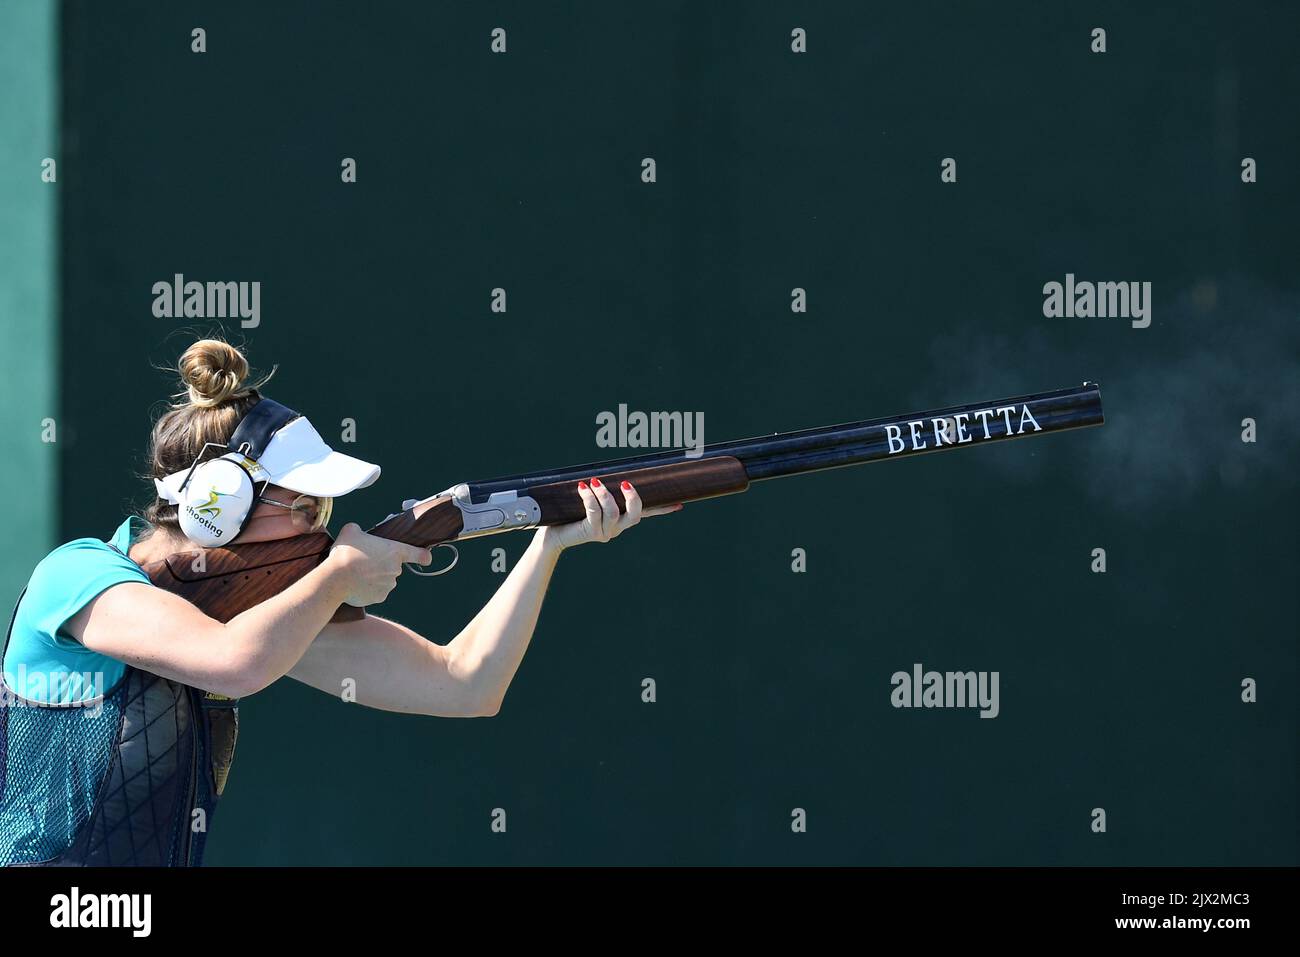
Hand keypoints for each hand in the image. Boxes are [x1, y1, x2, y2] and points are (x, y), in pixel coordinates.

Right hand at [328, 523, 433, 606]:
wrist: (335, 578)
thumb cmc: (346, 552)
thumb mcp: (351, 531)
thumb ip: (359, 530)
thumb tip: (357, 532)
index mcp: (395, 552)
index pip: (420, 555)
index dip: (423, 556)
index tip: (426, 558)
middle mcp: (396, 570)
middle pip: (393, 566)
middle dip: (382, 563)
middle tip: (365, 560)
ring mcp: (388, 586)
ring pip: (385, 580)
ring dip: (375, 577)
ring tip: (357, 572)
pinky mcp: (379, 597)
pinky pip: (376, 592)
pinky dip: (368, 589)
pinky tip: (355, 583)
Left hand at [538, 478, 681, 552]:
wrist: (552, 534)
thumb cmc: (569, 513)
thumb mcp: (589, 500)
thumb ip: (600, 490)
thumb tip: (604, 471)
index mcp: (620, 520)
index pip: (646, 513)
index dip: (662, 509)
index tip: (679, 504)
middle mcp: (616, 528)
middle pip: (635, 515)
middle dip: (633, 498)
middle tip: (625, 483)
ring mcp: (605, 532)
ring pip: (613, 512)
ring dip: (604, 494)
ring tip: (593, 482)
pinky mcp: (590, 532)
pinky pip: (594, 512)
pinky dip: (589, 497)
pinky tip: (583, 487)